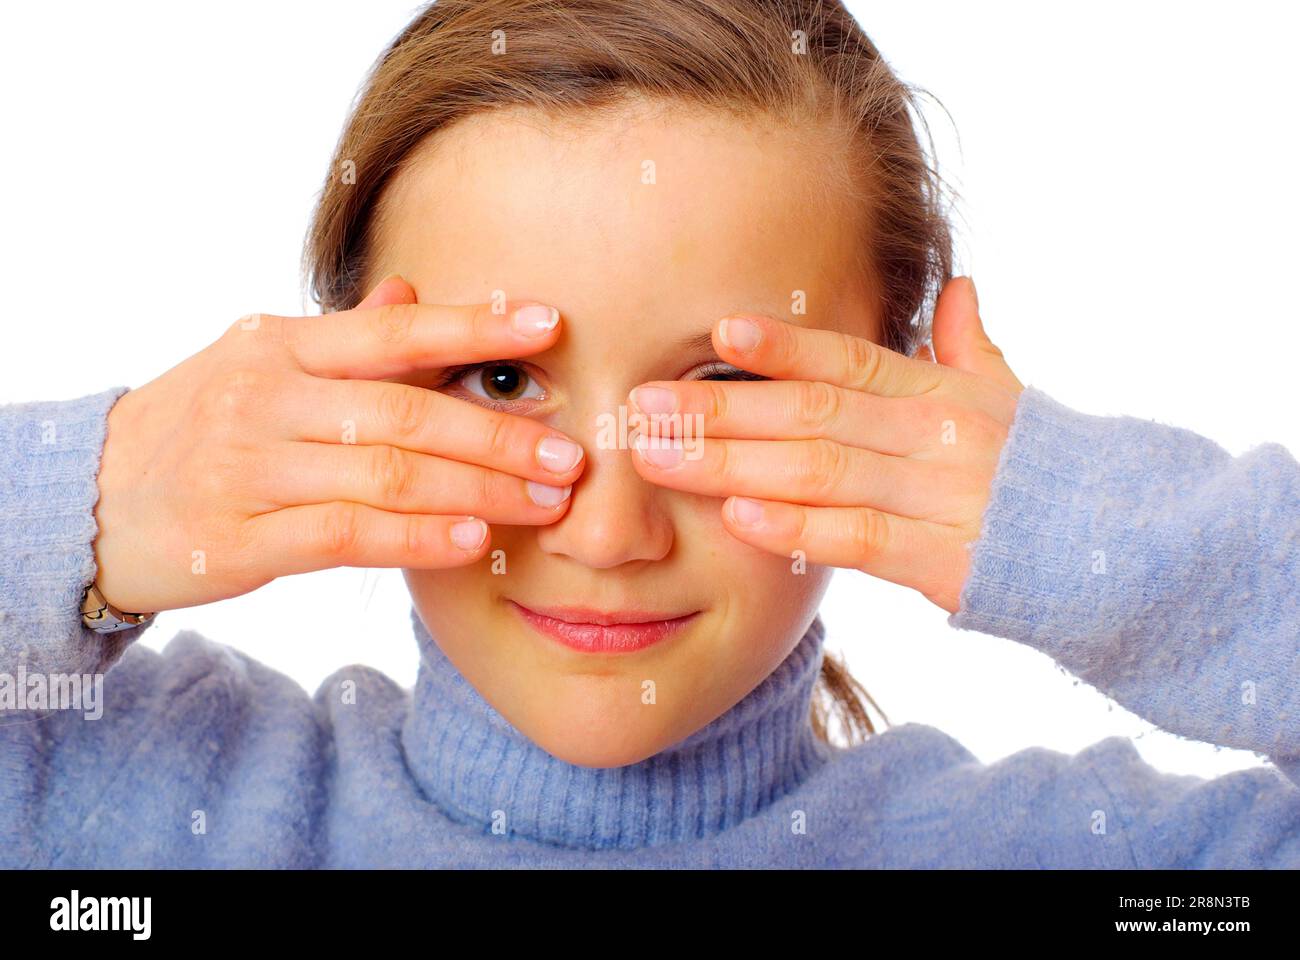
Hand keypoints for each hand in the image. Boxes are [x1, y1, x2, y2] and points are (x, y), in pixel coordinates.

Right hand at [91, 277, 585, 614]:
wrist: (88, 500)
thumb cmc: (199, 428)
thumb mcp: (259, 366)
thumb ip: (343, 339)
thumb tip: (410, 290)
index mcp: (280, 346)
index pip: (394, 331)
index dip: (475, 325)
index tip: (550, 325)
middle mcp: (266, 398)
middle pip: (406, 413)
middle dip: (498, 435)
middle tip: (570, 456)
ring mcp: (250, 469)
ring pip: (386, 475)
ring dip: (477, 491)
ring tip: (543, 504)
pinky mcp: (240, 538)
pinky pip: (345, 536)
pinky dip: (415, 538)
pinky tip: (470, 540)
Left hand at [625, 276, 1022, 613]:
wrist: (1121, 550)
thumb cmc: (1045, 472)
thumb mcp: (1012, 401)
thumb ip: (973, 348)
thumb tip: (958, 287)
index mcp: (943, 394)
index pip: (851, 360)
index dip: (784, 345)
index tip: (716, 330)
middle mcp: (936, 436)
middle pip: (812, 413)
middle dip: (719, 408)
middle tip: (639, 408)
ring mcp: (941, 497)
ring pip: (820, 471)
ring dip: (731, 463)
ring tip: (657, 459)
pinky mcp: (946, 561)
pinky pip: (860, 540)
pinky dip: (797, 527)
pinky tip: (737, 517)